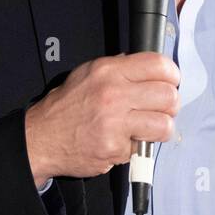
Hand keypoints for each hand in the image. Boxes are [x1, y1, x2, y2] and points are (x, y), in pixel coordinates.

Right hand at [24, 51, 179, 184]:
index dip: (172, 75)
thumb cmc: (66, 106)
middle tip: (162, 110)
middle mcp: (113, 94)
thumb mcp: (88, 73)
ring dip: (161, 129)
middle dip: (170, 105)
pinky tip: (125, 141)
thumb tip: (148, 67)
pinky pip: (143, 148)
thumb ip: (119, 68)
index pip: (159, 65)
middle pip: (168, 96)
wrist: (42, 137)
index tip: (171, 83)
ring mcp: (114, 123)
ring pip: (164, 125)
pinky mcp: (114, 148)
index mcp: (109, 71)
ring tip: (150, 128)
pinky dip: (138, 147)